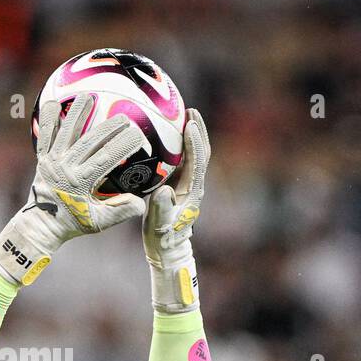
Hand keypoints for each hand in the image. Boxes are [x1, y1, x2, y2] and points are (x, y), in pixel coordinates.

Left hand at [0, 93, 146, 285]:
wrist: (41, 224)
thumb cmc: (73, 223)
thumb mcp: (98, 223)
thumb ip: (120, 212)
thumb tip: (141, 203)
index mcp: (81, 182)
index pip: (106, 158)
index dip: (123, 145)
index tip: (139, 135)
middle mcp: (66, 168)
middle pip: (89, 141)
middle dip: (108, 127)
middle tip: (125, 116)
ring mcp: (52, 161)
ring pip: (66, 133)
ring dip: (77, 113)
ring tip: (87, 96)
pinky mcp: (42, 158)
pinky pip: (44, 136)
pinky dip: (48, 119)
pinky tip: (51, 102)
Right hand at [142, 108, 209, 311]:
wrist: (167, 250)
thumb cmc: (163, 238)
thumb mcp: (159, 223)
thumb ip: (162, 207)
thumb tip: (164, 189)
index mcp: (192, 191)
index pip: (198, 160)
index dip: (195, 140)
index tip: (189, 123)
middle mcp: (193, 185)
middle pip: (200, 152)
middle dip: (197, 130)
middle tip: (189, 110)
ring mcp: (187, 185)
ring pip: (192, 155)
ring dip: (189, 135)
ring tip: (179, 116)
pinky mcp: (178, 187)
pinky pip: (179, 162)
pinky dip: (176, 146)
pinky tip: (163, 137)